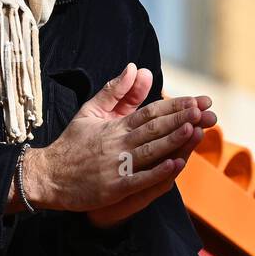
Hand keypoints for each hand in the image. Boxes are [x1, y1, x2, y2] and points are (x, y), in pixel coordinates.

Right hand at [81, 64, 214, 229]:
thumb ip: (114, 91)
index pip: (149, 111)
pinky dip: (157, 172)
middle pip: (154, 129)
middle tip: (206, 111)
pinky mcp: (113, 187)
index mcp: (115, 126)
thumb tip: (135, 67)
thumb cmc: (72, 144)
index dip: (175, 106)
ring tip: (194, 129)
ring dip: (172, 140)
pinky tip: (174, 165)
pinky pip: (139, 179)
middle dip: (181, 119)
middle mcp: (117, 143)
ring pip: (149, 151)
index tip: (197, 101)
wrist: (48, 175)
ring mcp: (115, 166)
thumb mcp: (89, 111)